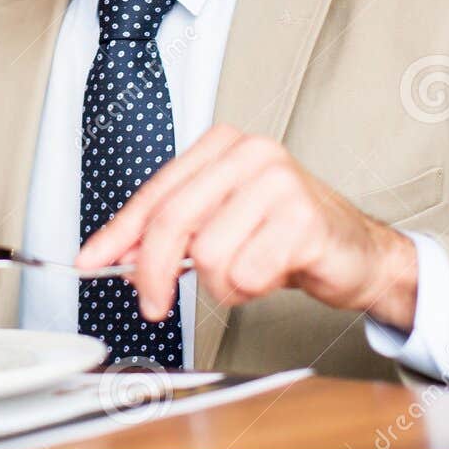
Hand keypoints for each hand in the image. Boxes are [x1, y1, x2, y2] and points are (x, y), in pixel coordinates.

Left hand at [74, 125, 419, 329]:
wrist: (357, 253)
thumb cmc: (285, 236)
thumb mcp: (219, 224)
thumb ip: (169, 233)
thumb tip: (116, 254)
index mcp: (222, 146)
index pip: (155, 194)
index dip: (118, 235)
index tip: (92, 262)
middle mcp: (250, 153)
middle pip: (172, 221)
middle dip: (153, 272)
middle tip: (153, 303)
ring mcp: (279, 182)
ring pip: (208, 254)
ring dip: (222, 284)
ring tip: (248, 272)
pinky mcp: (303, 218)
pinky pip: (247, 273)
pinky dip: (252, 289)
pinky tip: (273, 273)